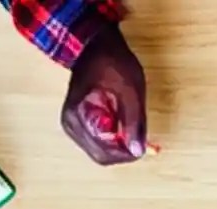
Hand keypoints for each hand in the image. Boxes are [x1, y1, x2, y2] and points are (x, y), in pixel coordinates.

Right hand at [62, 23, 147, 164]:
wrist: (96, 44)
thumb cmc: (111, 61)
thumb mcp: (130, 91)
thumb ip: (134, 122)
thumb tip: (138, 150)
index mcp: (77, 117)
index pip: (103, 154)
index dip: (127, 154)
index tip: (145, 146)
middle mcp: (71, 126)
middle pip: (101, 156)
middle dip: (124, 151)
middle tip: (141, 137)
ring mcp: (75, 125)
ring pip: (102, 151)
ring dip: (121, 144)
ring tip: (133, 124)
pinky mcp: (82, 123)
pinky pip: (101, 141)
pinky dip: (116, 137)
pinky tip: (125, 122)